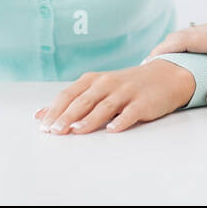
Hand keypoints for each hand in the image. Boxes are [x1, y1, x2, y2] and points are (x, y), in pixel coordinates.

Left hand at [34, 60, 193, 134]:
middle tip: (55, 131)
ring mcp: (126, 92)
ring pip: (105, 106)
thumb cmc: (126, 86)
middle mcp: (108, 84)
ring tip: (77, 130)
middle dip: (68, 116)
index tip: (44, 126)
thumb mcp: (98, 88)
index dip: (56, 109)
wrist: (166, 76)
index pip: (69, 94)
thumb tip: (40, 115)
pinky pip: (131, 112)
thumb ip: (71, 100)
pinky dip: (121, 120)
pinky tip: (113, 129)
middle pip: (84, 100)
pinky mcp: (143, 102)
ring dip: (89, 119)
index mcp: (94, 80)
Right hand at [148, 12, 206, 104]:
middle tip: (149, 65)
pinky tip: (193, 51)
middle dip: (167, 47)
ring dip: (180, 43)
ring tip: (166, 61)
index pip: (188, 40)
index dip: (166, 49)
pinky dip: (195, 39)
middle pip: (188, 34)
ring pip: (198, 31)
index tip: (147, 61)